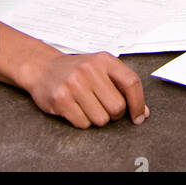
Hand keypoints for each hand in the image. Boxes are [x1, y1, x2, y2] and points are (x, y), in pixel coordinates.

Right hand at [23, 50, 148, 129]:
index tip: (138, 116)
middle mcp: (89, 69)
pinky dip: (82, 121)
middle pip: (117, 107)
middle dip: (114, 114)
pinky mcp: (60, 99)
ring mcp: (74, 84)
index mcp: (104, 60)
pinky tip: (75, 108)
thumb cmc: (77, 70)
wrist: (43, 67)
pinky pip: (83, 124)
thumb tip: (142, 113)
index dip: (138, 103)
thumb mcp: (101, 68)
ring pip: (100, 119)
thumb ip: (122, 86)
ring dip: (97, 118)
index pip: (131, 82)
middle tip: (103, 107)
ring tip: (87, 105)